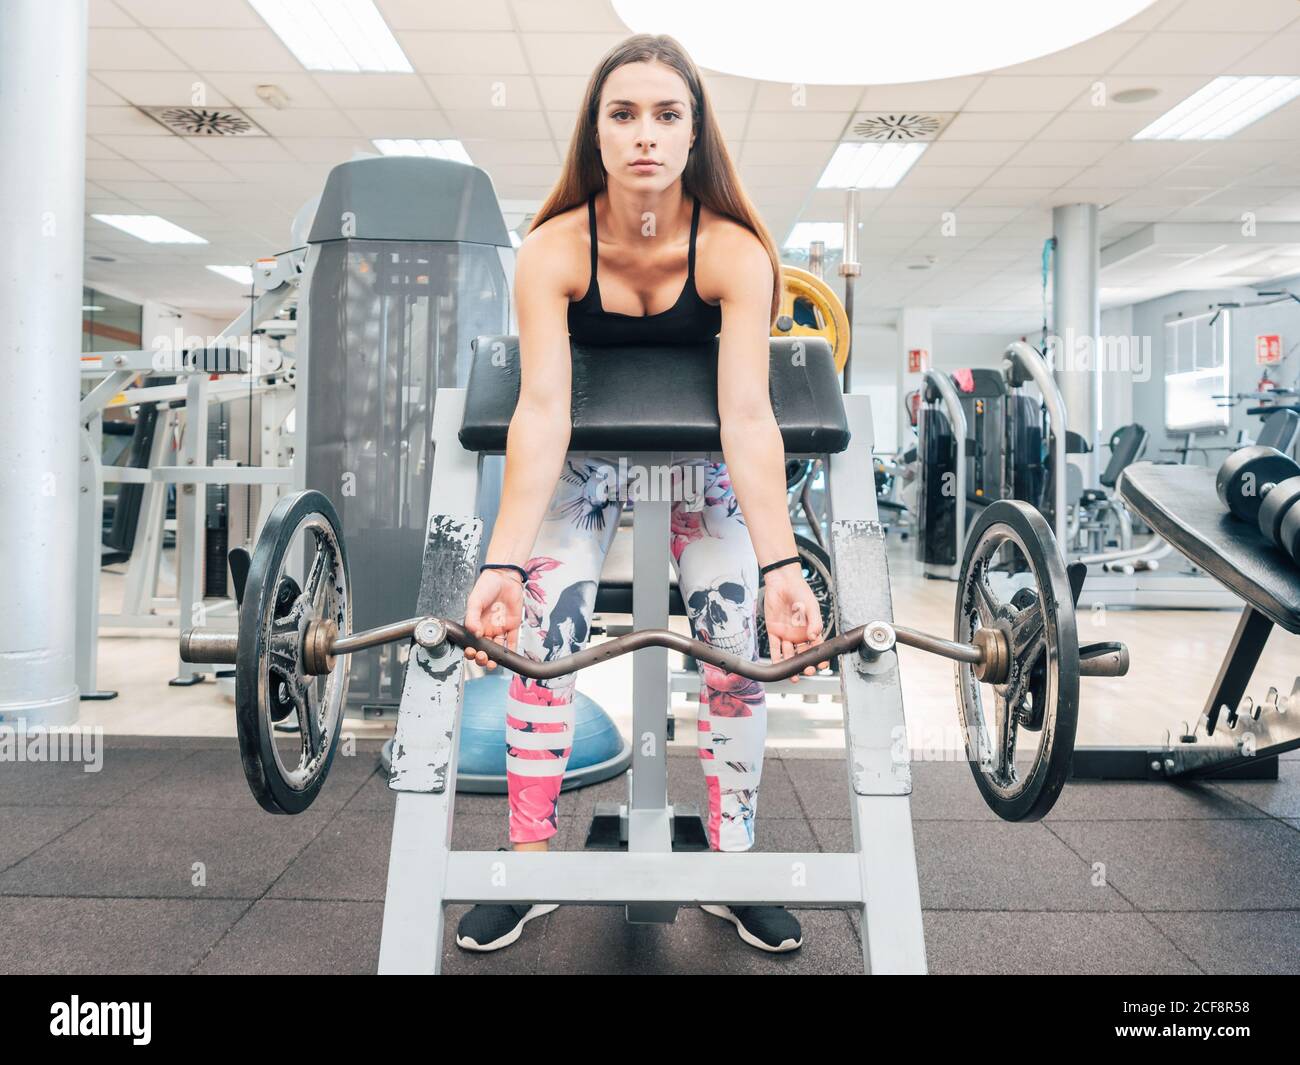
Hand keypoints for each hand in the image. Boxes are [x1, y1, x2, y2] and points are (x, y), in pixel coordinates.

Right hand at [463, 569, 523, 669]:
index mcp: (476, 624)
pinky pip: (512, 641)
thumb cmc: (486, 587)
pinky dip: (512, 650)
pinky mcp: (512, 626)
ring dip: (495, 658)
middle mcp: (487, 629)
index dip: (470, 651)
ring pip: (497, 649)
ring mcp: (500, 629)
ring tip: (492, 662)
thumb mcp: (475, 601)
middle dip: (482, 658)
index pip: (471, 643)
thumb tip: (474, 633)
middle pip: (484, 649)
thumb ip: (472, 617)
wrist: (504, 577)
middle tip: (482, 658)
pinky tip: (509, 657)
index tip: (471, 653)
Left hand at [762, 568, 829, 682]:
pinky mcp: (774, 631)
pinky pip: (775, 647)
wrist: (782, 581)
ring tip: (793, 675)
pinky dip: (776, 657)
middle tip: (808, 671)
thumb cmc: (800, 591)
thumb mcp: (811, 606)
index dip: (819, 658)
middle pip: (803, 654)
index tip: (821, 665)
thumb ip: (814, 621)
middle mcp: (799, 634)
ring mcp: (786, 634)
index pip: (817, 647)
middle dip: (806, 665)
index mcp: (810, 629)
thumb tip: (814, 636)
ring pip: (789, 654)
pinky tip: (778, 666)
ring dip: (791, 665)